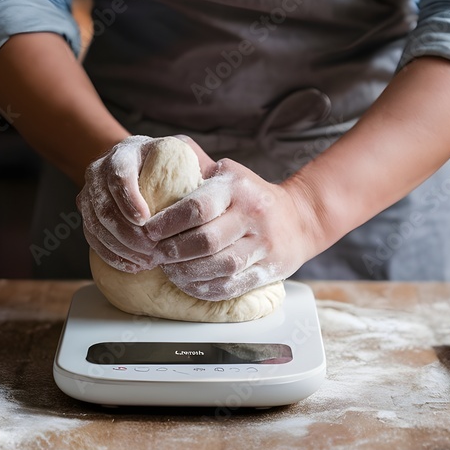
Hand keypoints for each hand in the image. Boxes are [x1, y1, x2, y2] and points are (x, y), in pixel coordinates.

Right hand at [77, 135, 213, 272]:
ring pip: (95, 225)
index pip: (118, 174)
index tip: (145, 220)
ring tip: (146, 262)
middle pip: (103, 206)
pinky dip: (111, 255)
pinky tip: (132, 266)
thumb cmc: (172, 164)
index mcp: (125, 151)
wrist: (143, 166)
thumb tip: (215, 173)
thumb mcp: (184, 156)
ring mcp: (89, 191)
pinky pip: (92, 237)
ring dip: (120, 248)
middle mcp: (100, 168)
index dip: (129, 199)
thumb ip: (195, 161)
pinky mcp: (86, 212)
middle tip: (152, 251)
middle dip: (127, 234)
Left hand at [146, 158, 320, 300]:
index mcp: (238, 186)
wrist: (299, 218)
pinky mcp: (269, 269)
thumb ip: (196, 167)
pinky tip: (190, 284)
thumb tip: (157, 159)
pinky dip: (206, 289)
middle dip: (173, 252)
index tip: (150, 231)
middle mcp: (254, 214)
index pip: (198, 207)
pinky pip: (232, 286)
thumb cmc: (250, 195)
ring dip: (187, 273)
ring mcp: (264, 244)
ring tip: (169, 271)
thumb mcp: (228, 173)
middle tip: (156, 255)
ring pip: (220, 266)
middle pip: (206, 241)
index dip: (168, 222)